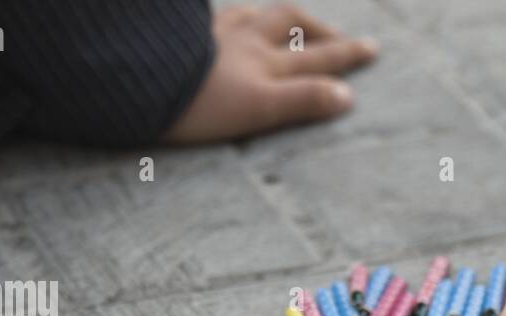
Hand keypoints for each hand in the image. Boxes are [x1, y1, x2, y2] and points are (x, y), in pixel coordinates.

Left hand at [164, 4, 377, 142]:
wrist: (132, 78)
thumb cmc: (193, 102)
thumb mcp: (258, 108)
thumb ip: (303, 102)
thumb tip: (347, 96)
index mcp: (263, 63)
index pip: (316, 57)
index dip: (346, 54)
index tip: (372, 49)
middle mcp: (242, 40)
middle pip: (290, 24)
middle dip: (320, 30)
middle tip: (340, 36)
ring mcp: (210, 34)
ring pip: (251, 16)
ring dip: (273, 18)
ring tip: (280, 22)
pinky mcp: (179, 37)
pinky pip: (214, 20)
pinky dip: (229, 20)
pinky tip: (223, 25)